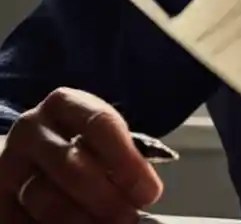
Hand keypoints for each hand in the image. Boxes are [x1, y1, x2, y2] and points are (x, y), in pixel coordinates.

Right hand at [0, 88, 161, 222]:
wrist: (28, 155)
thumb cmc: (79, 146)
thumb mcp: (101, 139)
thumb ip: (122, 157)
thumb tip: (144, 192)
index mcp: (65, 104)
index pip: (99, 124)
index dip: (127, 161)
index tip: (149, 192)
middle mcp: (31, 129)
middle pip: (70, 164)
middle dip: (105, 197)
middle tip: (128, 217)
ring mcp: (8, 162)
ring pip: (43, 196)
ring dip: (79, 219)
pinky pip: (20, 218)